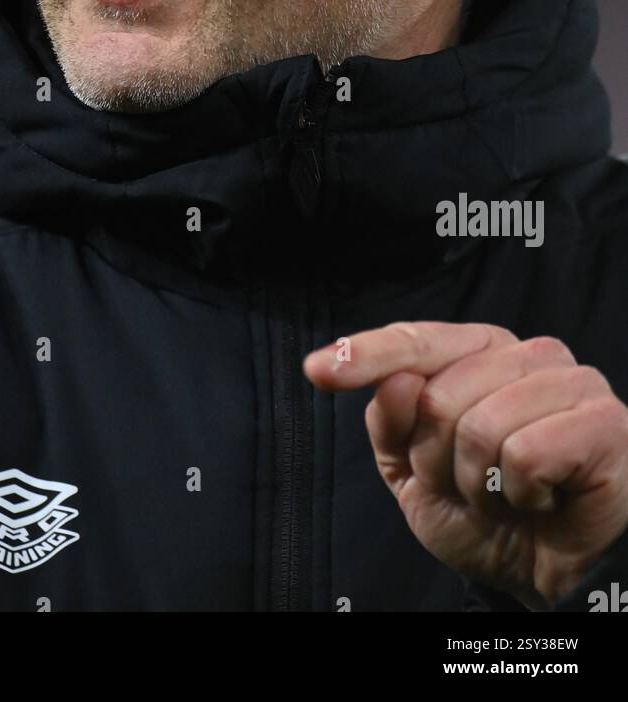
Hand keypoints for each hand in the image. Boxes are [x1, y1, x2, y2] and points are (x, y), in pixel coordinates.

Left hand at [303, 321, 627, 608]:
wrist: (551, 576)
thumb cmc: (490, 514)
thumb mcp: (416, 473)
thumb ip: (392, 424)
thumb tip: (395, 383)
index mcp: (483, 353)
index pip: (417, 341)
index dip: (366, 353)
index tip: (317, 370)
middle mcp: (528, 353)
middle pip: (439, 396)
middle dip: (439, 462)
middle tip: (473, 489)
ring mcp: (571, 381)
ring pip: (480, 427)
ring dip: (481, 485)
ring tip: (510, 497)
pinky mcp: (603, 421)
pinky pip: (526, 454)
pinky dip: (522, 495)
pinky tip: (544, 500)